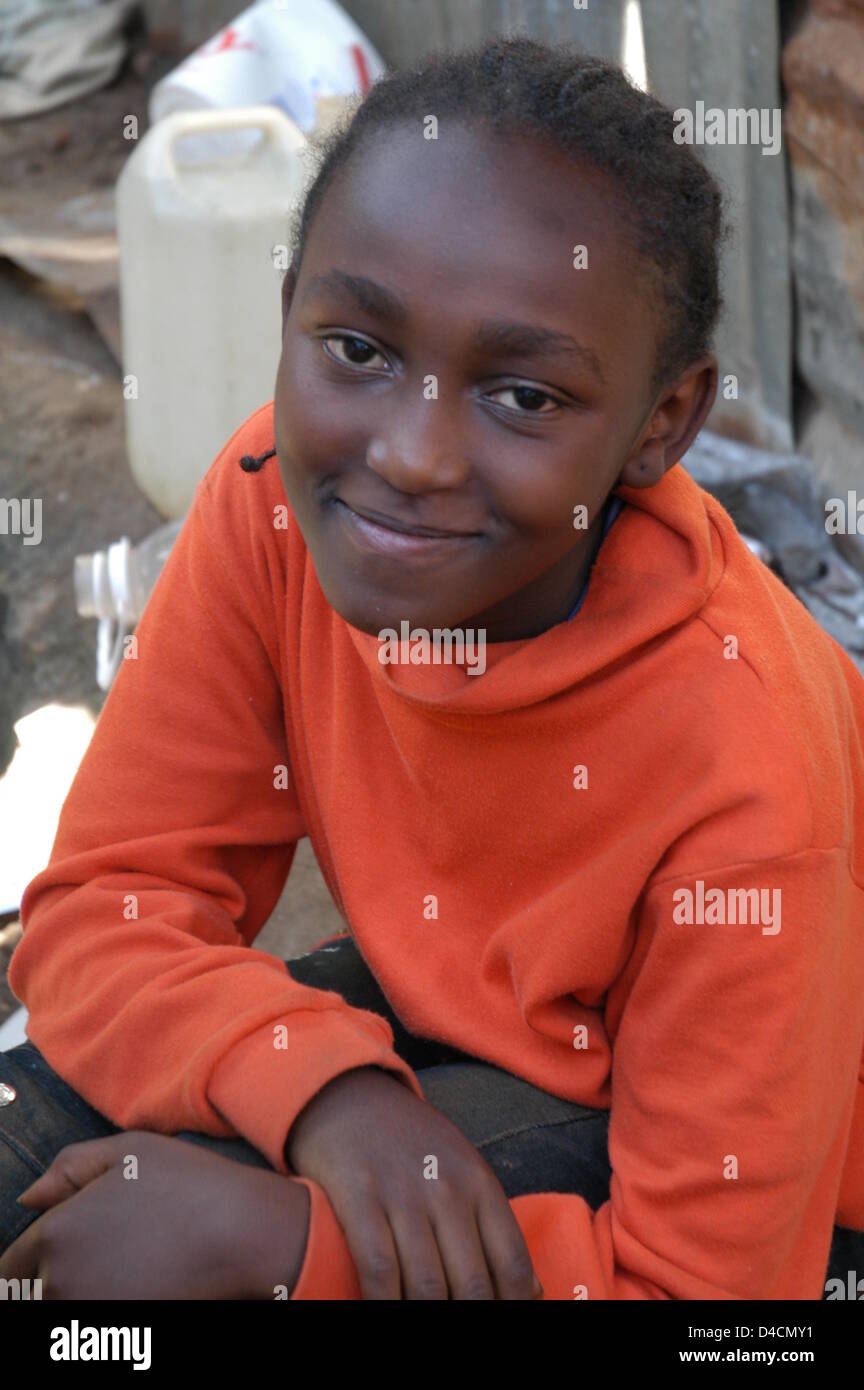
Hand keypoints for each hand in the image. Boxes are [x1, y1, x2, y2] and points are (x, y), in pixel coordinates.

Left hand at [0, 1131, 309, 1299]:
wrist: (241, 1234)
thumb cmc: (188, 1184)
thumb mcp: (127, 1151)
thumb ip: (68, 1169)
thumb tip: (28, 1199)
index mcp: (58, 1233)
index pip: (12, 1266)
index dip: (30, 1260)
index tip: (62, 1252)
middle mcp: (63, 1282)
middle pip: (40, 1289)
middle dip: (65, 1271)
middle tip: (115, 1246)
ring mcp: (90, 1315)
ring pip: (69, 1306)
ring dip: (87, 1291)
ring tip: (133, 1263)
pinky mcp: (118, 1335)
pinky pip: (96, 1324)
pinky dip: (111, 1306)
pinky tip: (145, 1280)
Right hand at [285, 1065, 541, 1299]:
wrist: (348, 1095)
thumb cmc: (412, 1145)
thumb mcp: (462, 1170)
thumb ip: (493, 1227)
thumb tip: (531, 1292)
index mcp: (480, 1183)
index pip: (512, 1263)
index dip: (512, 1305)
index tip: (503, 1322)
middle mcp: (447, 1189)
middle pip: (472, 1285)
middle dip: (471, 1317)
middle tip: (463, 1329)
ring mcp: (403, 1193)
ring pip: (428, 1287)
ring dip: (426, 1316)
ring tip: (423, 1321)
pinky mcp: (360, 1196)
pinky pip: (380, 1270)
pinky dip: (385, 1303)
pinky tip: (387, 1309)